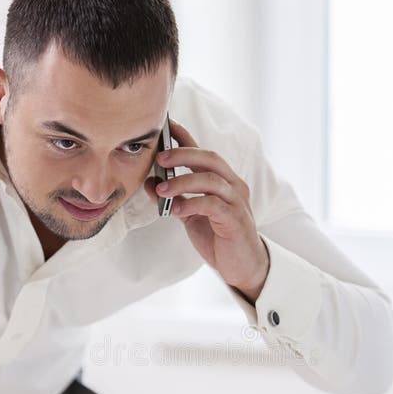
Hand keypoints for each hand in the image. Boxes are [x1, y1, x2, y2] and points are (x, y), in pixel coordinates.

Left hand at [144, 119, 269, 302]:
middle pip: (210, 159)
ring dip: (182, 182)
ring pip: (210, 180)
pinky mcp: (235, 220)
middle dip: (183, 154)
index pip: (204, 153)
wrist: (242, 266)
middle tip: (159, 158)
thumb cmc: (219, 238)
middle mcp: (233, 186)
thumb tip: (150, 182)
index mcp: (224, 181)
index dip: (186, 138)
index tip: (166, 126)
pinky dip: (192, 204)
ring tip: (161, 189)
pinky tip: (177, 210)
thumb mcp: (191, 215)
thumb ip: (174, 198)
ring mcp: (236, 202)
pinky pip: (213, 205)